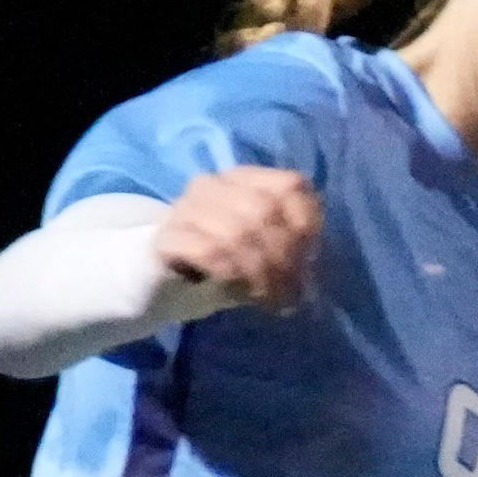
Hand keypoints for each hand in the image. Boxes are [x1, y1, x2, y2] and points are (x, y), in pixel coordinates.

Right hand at [152, 167, 322, 309]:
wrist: (170, 277)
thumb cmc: (229, 262)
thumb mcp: (269, 253)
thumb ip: (292, 248)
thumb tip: (311, 272)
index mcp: (246, 178)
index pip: (291, 187)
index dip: (308, 227)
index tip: (311, 261)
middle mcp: (213, 184)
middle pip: (264, 212)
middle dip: (284, 258)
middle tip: (291, 293)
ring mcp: (185, 206)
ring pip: (236, 233)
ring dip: (260, 272)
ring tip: (268, 297)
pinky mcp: (166, 236)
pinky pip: (207, 251)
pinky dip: (232, 275)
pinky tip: (240, 293)